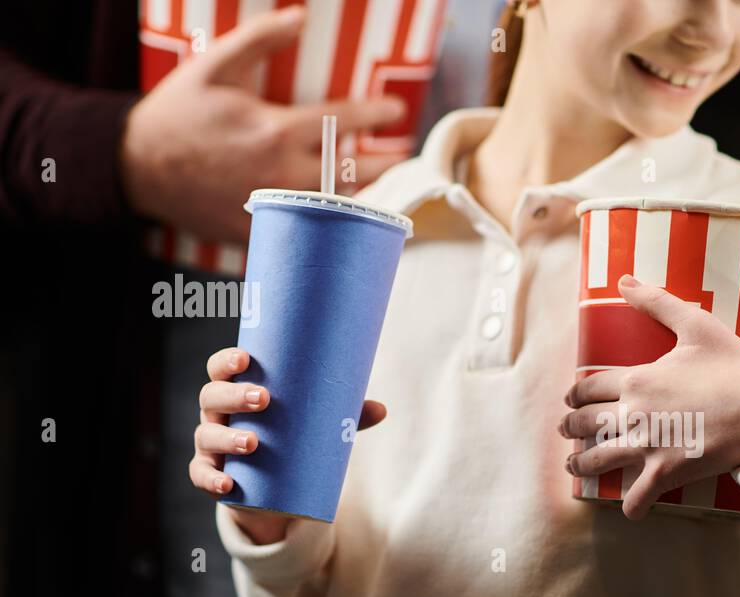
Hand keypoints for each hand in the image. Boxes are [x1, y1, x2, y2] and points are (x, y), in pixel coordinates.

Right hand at [121, 5, 407, 243]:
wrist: (138, 167)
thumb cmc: (177, 114)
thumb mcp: (214, 66)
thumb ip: (259, 40)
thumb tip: (299, 16)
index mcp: (276, 131)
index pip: (345, 121)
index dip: (377, 114)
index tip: (396, 111)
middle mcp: (283, 173)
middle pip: (354, 171)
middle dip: (384, 161)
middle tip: (400, 153)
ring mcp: (275, 207)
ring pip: (337, 206)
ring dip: (364, 191)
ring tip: (380, 179)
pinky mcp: (263, 231)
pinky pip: (309, 230)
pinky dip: (330, 221)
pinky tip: (344, 211)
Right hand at [191, 346, 387, 543]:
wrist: (272, 485)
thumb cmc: (291, 437)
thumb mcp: (315, 424)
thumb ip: (343, 416)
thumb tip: (382, 409)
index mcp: (236, 390)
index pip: (220, 368)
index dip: (227, 361)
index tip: (245, 358)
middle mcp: (217, 413)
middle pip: (211, 396)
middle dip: (233, 395)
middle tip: (262, 399)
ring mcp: (210, 444)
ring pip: (207, 435)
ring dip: (226, 437)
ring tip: (252, 442)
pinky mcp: (212, 474)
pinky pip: (202, 475)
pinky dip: (212, 480)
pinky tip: (228, 483)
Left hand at [559, 275, 739, 520]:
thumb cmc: (735, 366)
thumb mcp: (696, 325)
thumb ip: (657, 302)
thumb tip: (624, 281)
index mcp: (636, 379)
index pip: (587, 389)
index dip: (575, 395)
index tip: (572, 400)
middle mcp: (633, 414)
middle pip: (584, 424)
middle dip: (570, 427)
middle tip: (566, 430)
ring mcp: (648, 446)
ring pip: (597, 460)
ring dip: (580, 464)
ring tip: (574, 466)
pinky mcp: (667, 473)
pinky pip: (637, 498)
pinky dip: (630, 506)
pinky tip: (629, 508)